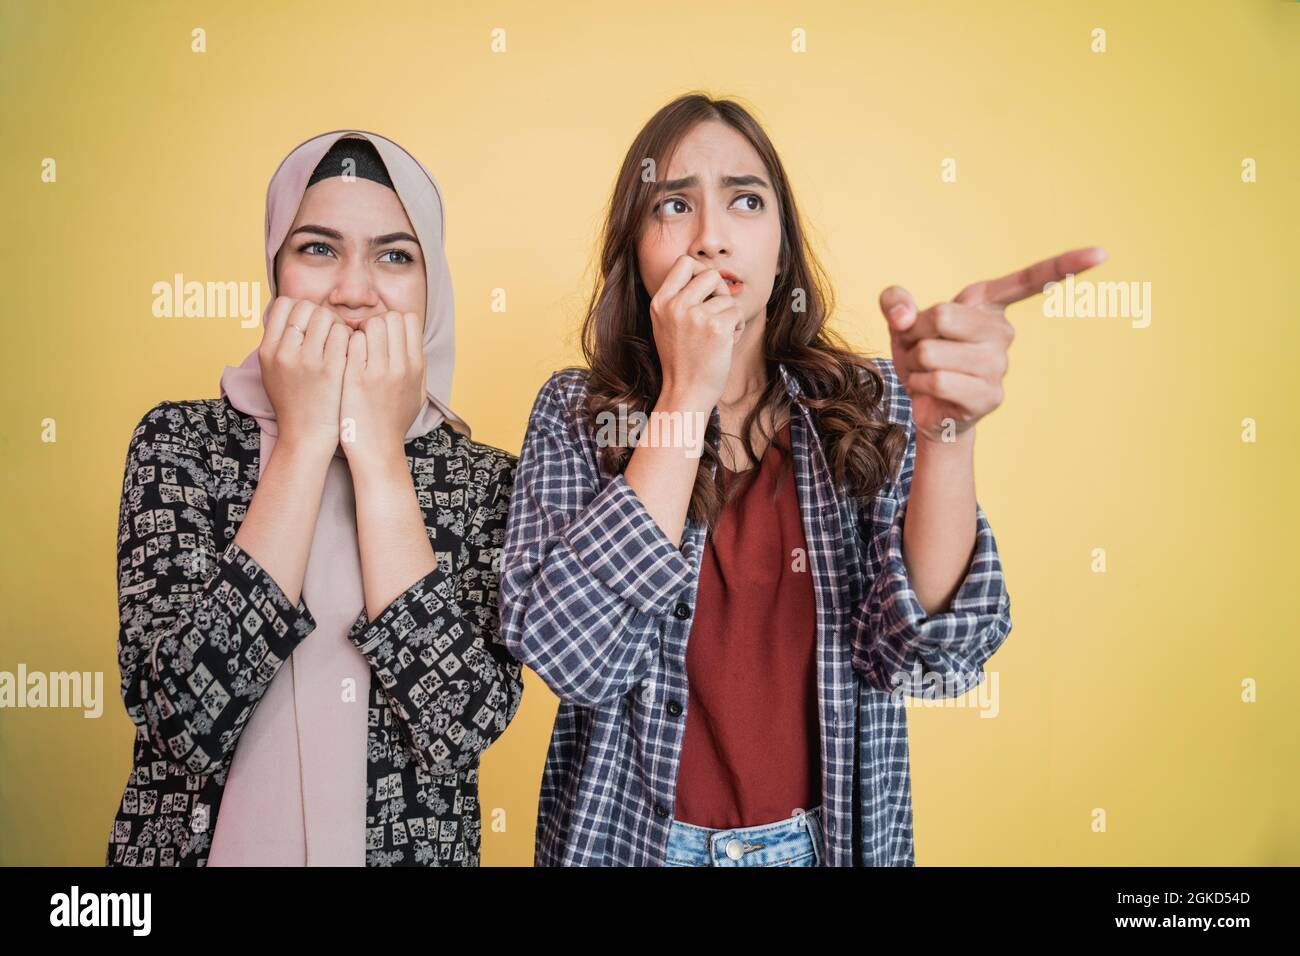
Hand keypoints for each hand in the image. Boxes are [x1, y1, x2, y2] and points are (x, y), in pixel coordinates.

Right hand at [258, 296, 350, 449]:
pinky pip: (344, 334)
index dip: (301, 308)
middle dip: (322, 315)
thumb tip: (294, 315)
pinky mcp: (331, 369)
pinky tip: (352, 352)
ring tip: (341, 342)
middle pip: (306, 307)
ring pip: (326, 317)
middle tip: (330, 333)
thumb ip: (280, 343)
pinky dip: (350, 338)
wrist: (306, 436)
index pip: (284, 304)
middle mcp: (284, 352)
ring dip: (338, 325)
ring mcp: (307, 360)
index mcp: (268, 350)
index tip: (311, 323)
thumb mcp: (273, 371)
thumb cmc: (294, 403)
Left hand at [339, 311, 425, 465]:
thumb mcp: (417, 395)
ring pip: (372, 325)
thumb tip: (413, 346)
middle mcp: (402, 366)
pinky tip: (343, 357)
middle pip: (391, 318)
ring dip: (360, 330)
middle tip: (364, 339)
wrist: (377, 449)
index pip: (409, 320)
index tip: (381, 335)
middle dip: (375, 323)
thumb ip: (417, 369)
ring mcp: (379, 371)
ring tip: (352, 347)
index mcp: (417, 367)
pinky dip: (347, 343)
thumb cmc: (394, 423)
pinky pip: (353, 341)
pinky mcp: (356, 378)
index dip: (393, 321)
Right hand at [649, 254, 742, 409]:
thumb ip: (678, 299)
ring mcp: (695, 315)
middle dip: (719, 291)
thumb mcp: (666, 324)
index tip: (704, 290)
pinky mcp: (716, 326)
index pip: (684, 262)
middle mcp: (675, 305)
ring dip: (730, 313)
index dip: (700, 271)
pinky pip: (738, 312)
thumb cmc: (681, 360)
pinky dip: (738, 327)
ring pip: (727, 295)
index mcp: (660, 302)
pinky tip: (727, 342)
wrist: (685, 392)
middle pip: (710, 274)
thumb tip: (705, 273)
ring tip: (721, 334)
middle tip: (718, 312)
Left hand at [880, 246, 1106, 443]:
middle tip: (922, 347)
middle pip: (943, 316)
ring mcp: (1001, 365)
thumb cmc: (920, 355)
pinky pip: (939, 380)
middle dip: (916, 332)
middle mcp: (1004, 332)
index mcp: (989, 305)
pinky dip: (920, 385)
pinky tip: (932, 392)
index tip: (1103, 253)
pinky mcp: (991, 396)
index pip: (1031, 280)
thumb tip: (904, 314)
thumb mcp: (901, 320)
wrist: (925, 405)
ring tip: (927, 371)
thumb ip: (894, 301)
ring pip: (935, 351)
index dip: (1066, 266)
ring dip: (915, 362)